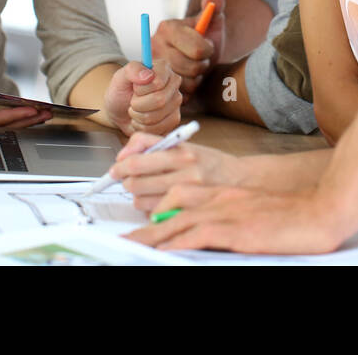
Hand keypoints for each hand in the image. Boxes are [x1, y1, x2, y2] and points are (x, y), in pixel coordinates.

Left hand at [103, 61, 181, 136]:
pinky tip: (141, 120)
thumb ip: (132, 70)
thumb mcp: (120, 77)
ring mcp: (175, 102)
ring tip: (136, 110)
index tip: (134, 88)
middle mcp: (173, 84)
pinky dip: (143, 127)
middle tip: (133, 101)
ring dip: (139, 116)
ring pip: (157, 116)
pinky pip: (158, 128)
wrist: (119, 110)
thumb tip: (148, 75)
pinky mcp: (174, 120)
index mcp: (163, 68)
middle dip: (138, 104)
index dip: (141, 90)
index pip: (158, 83)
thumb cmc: (121, 91)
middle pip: (159, 100)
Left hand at [107, 131, 245, 211]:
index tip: (116, 168)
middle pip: (136, 181)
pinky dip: (150, 209)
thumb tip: (125, 153)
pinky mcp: (188, 208)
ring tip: (145, 190)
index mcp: (180, 150)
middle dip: (126, 182)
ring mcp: (187, 191)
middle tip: (128, 180)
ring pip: (141, 200)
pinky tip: (158, 201)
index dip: (120, 165)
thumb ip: (153, 143)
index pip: (137, 158)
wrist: (241, 179)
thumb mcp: (184, 144)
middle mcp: (185, 170)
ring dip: (137, 196)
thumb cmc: (210, 162)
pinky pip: (154, 213)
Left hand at [125, 186, 347, 254]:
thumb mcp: (256, 211)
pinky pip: (196, 235)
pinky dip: (175, 243)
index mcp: (226, 192)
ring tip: (132, 247)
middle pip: (172, 206)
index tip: (147, 222)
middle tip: (126, 238)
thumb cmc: (295, 216)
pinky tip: (163, 251)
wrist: (322, 210)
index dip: (160, 207)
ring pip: (177, 221)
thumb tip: (211, 234)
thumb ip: (232, 217)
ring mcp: (227, 212)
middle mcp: (221, 198)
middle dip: (148, 225)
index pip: (182, 193)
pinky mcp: (235, 229)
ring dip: (152, 236)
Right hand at [151, 0, 225, 97]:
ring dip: (196, 78)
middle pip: (192, 66)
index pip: (197, 48)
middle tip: (201, 60)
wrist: (194, 60)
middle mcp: (154, 46)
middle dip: (203, 65)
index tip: (208, 47)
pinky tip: (187, 81)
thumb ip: (215, 6)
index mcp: (167, 28)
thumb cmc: (204, 39)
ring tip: (194, 69)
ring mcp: (151, 68)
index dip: (209, 51)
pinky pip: (180, 95)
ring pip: (186, 82)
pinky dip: (188, 91)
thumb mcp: (212, 22)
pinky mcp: (154, 87)